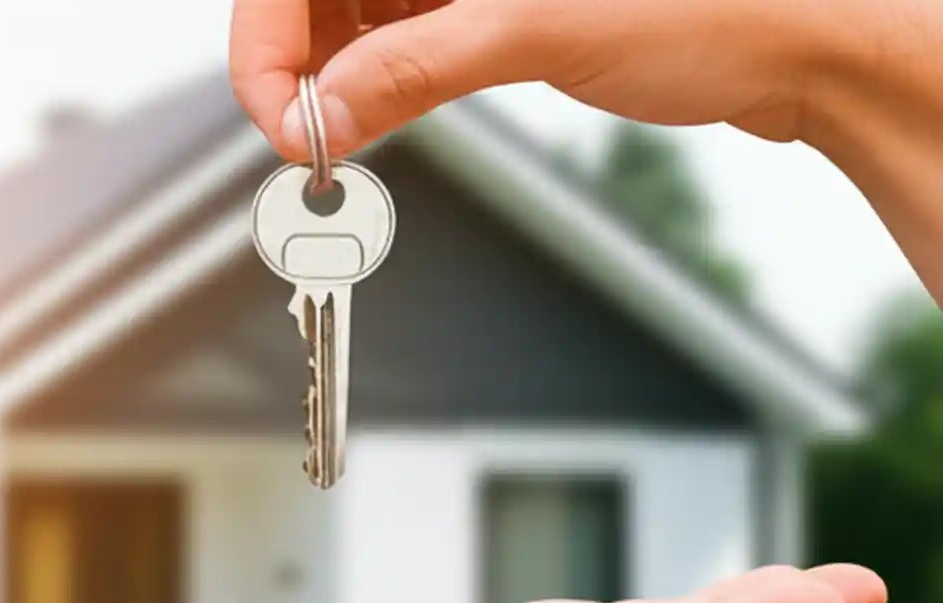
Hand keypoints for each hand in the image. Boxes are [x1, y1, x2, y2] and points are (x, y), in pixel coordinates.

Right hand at [229, 0, 942, 300]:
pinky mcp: (479, 13)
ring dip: (330, 81)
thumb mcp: (533, 28)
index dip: (270, 40)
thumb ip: (413, 68)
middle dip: (294, 65)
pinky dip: (373, 84)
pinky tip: (370, 116)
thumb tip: (326, 114)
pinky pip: (395, 44)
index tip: (279, 116)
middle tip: (303, 138)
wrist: (781, 45)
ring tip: (335, 136)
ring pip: (350, 21)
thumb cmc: (701, 3)